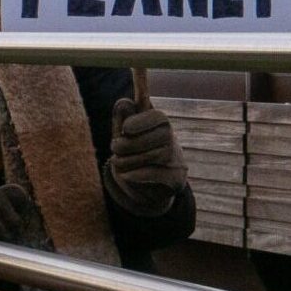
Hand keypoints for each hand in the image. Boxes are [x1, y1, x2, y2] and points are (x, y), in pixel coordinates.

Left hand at [103, 98, 186, 216]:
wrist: (141, 188)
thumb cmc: (130, 153)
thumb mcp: (122, 135)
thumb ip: (122, 119)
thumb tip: (124, 101)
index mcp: (159, 124)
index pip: (158, 117)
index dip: (143, 121)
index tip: (125, 128)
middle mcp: (172, 140)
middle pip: (154, 137)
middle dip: (127, 144)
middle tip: (114, 148)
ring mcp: (176, 160)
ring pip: (153, 156)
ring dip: (128, 160)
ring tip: (118, 162)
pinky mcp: (176, 178)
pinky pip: (156, 173)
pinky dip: (137, 174)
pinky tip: (125, 175)